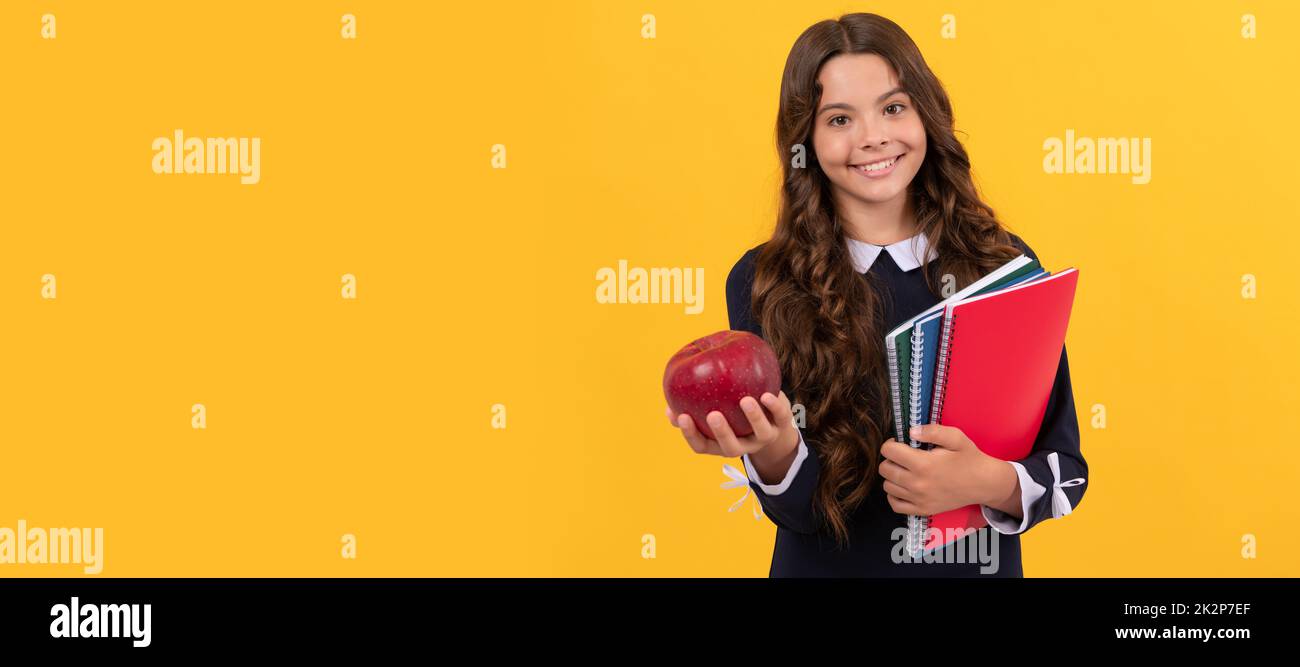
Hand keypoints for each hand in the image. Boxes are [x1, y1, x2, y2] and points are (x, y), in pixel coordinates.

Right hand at [666, 391, 798, 458]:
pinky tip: (767, 394)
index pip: (702, 446)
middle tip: (713, 415)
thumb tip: (668, 407)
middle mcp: (743, 444)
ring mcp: (763, 437)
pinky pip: (781, 417)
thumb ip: (692, 408)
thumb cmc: (732, 411)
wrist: (772, 420)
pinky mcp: (782, 424)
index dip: (691, 435)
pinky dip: (775, 407)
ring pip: (760, 433)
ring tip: (745, 401)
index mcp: (721, 443)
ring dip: (753, 417)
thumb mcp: (714, 410)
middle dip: (722, 433)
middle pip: (731, 448)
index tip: (682, 416)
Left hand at [878, 423, 1008, 515]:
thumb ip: (932, 431)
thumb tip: (911, 432)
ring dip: (892, 476)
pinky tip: (904, 486)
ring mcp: (919, 500)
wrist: (984, 483)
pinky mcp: (923, 510)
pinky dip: (894, 495)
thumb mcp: (956, 437)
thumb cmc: (969, 458)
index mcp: (923, 464)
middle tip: (904, 456)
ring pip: (887, 486)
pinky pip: (895, 504)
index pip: (888, 451)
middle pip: (884, 469)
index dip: (892, 443)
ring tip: (906, 470)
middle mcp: (918, 484)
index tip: (902, 443)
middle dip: (890, 458)